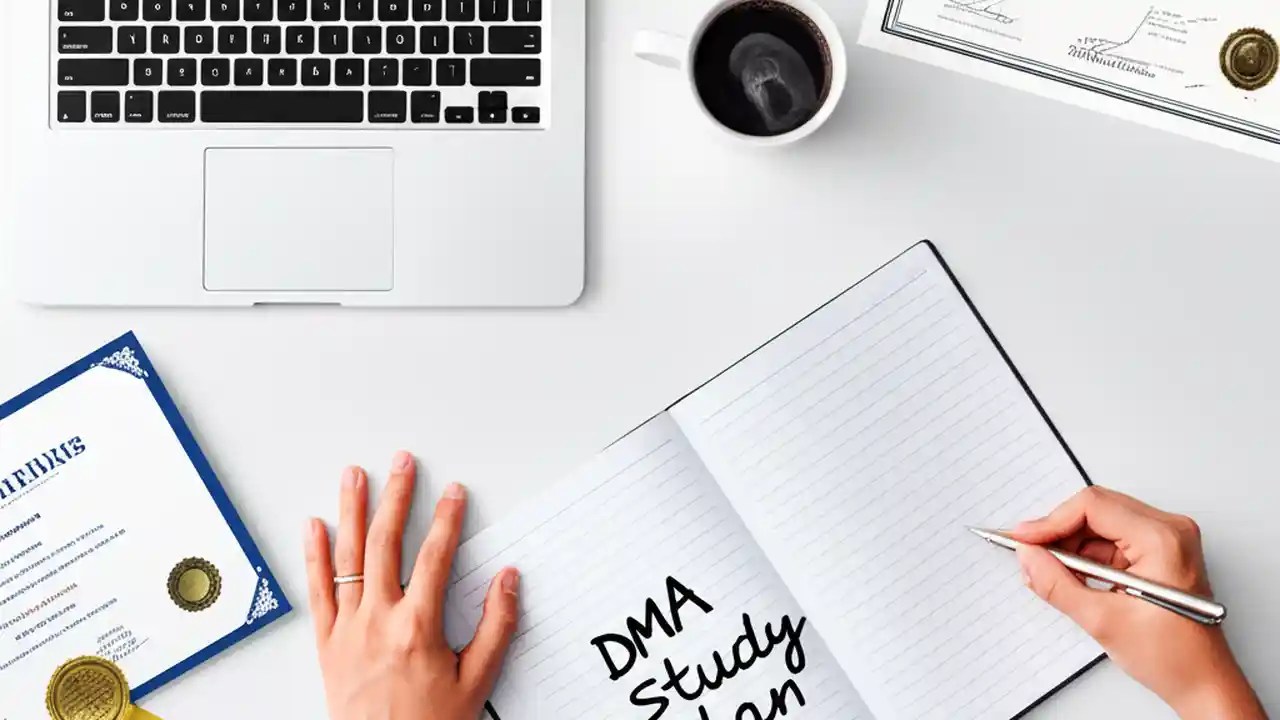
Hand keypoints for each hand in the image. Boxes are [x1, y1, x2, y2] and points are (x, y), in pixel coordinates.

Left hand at [304, 451, 519, 719]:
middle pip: (385, 543)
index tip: (453, 494)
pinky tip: (313, 526)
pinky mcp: (326, 642)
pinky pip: (317, 589)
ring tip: (354, 477)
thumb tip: (508, 581)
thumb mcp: (476, 682)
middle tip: (403, 465)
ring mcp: (347, 629)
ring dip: (350, 511)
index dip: (445, 520)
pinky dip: (314, 554)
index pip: (434, 557)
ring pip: (347, 557)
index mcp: (417, 627)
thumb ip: (496, 627)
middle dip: (396, 498)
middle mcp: (377, 620)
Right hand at [1011, 487, 1264, 719]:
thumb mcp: (1103, 621)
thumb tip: (1029, 558)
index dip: (1051, 521)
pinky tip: (1075, 578)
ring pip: (1101, 524)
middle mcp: (1169, 531)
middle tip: (1032, 554)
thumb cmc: (1175, 657)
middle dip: (1059, 532)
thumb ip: (1057, 585)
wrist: (1202, 682)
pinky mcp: (1159, 552)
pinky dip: (1088, 556)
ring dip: (1073, 546)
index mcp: (1163, 540)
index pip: (1093, 507)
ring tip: (1054, 574)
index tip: (1025, 539)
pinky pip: (1112, 539)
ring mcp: (1166, 540)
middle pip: (1097, 510)